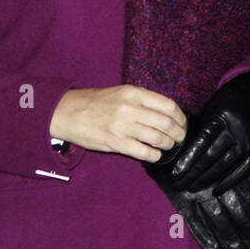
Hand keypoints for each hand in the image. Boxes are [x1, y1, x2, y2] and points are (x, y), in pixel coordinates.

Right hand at [50, 85, 186, 161]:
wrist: (67, 113)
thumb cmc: (96, 103)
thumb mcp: (121, 93)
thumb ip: (143, 100)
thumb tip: (167, 113)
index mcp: (134, 93)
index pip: (168, 106)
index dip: (180, 117)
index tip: (182, 123)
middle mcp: (131, 108)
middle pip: (166, 123)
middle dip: (178, 133)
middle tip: (179, 138)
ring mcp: (123, 126)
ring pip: (158, 138)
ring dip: (168, 144)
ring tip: (168, 145)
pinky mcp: (116, 143)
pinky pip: (144, 152)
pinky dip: (154, 155)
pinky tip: (155, 155)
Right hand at [148, 143, 249, 248]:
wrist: (169, 135)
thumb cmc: (199, 140)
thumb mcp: (220, 152)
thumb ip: (233, 168)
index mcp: (229, 172)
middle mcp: (217, 184)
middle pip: (238, 214)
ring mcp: (198, 192)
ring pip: (218, 221)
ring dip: (230, 240)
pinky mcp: (180, 196)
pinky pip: (193, 219)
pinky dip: (203, 235)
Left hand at [169, 73, 249, 194]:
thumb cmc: (231, 103)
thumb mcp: (215, 106)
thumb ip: (204, 127)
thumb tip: (184, 151)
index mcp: (223, 116)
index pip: (202, 141)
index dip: (188, 158)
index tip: (176, 172)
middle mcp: (238, 130)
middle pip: (211, 156)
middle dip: (193, 173)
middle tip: (179, 184)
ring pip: (225, 166)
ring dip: (207, 180)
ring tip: (192, 188)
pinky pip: (243, 171)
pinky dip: (229, 183)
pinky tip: (216, 191)